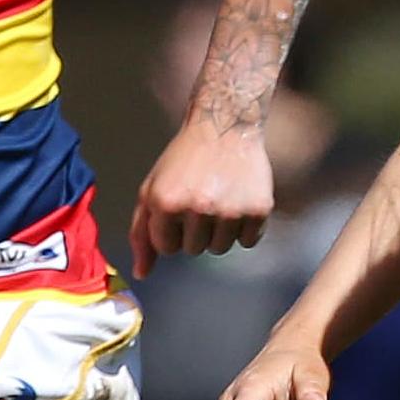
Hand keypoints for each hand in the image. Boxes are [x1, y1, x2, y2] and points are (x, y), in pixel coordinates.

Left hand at [128, 120, 276, 279]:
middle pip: (193, 250)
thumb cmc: (183, 160)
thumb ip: (142, 233)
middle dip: (194, 230)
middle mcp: (198, 208)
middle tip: (201, 197)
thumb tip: (142, 273)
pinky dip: (243, 228)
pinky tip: (238, 200)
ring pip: (220, 249)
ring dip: (218, 230)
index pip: (166, 248)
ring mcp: (230, 210)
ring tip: (218, 198)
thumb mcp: (152, 189)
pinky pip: (248, 242)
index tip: (179, 207)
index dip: (172, 229)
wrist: (224, 125)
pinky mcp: (258, 210)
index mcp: (166, 203)